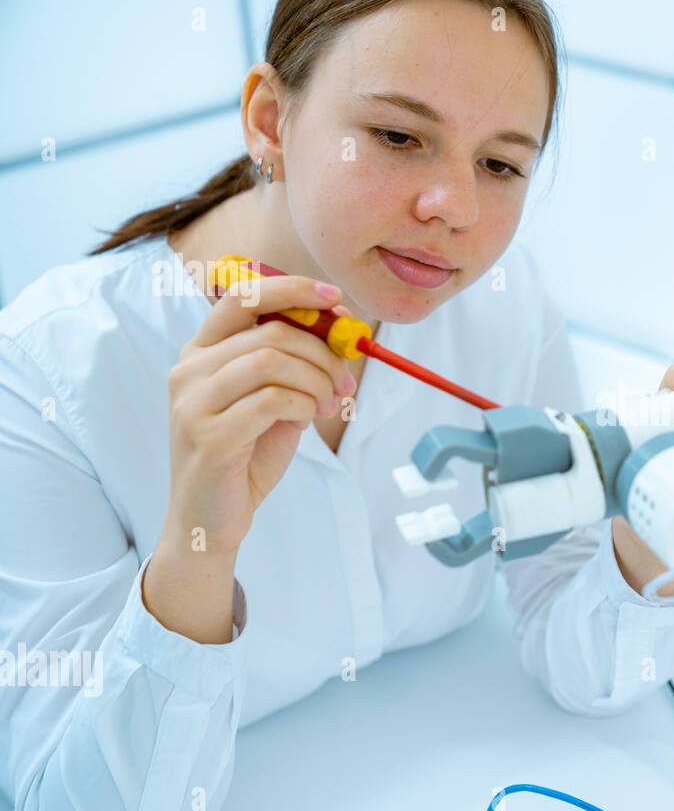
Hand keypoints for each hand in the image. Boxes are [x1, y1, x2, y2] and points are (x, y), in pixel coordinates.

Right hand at [144, 274, 355, 642]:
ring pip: (271, 361)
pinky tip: (310, 417)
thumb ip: (296, 367)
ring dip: (316, 380)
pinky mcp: (207, 436)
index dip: (293, 290)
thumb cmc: (246, 457)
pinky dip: (303, 404)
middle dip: (323, 352)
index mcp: (201, 352)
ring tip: (332, 402)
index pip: (243, 297)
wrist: (210, 520)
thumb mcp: (275, 403)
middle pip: (270, 332)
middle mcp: (188, 370)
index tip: (336, 299)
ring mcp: (192, 403)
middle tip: (347, 379)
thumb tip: (342, 332)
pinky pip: (271, 401)